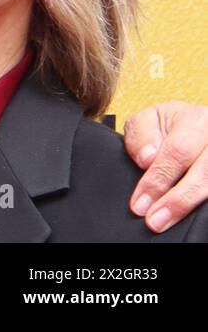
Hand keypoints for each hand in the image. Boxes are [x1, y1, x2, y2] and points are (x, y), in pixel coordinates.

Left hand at [123, 101, 207, 232]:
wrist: (196, 126)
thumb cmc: (171, 126)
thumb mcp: (148, 120)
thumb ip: (142, 135)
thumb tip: (147, 159)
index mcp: (196, 121)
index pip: (178, 152)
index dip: (158, 179)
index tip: (140, 202)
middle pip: (203, 172)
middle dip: (176, 199)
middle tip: (153, 219)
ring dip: (188, 205)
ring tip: (165, 221)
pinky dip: (201, 205)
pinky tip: (185, 216)